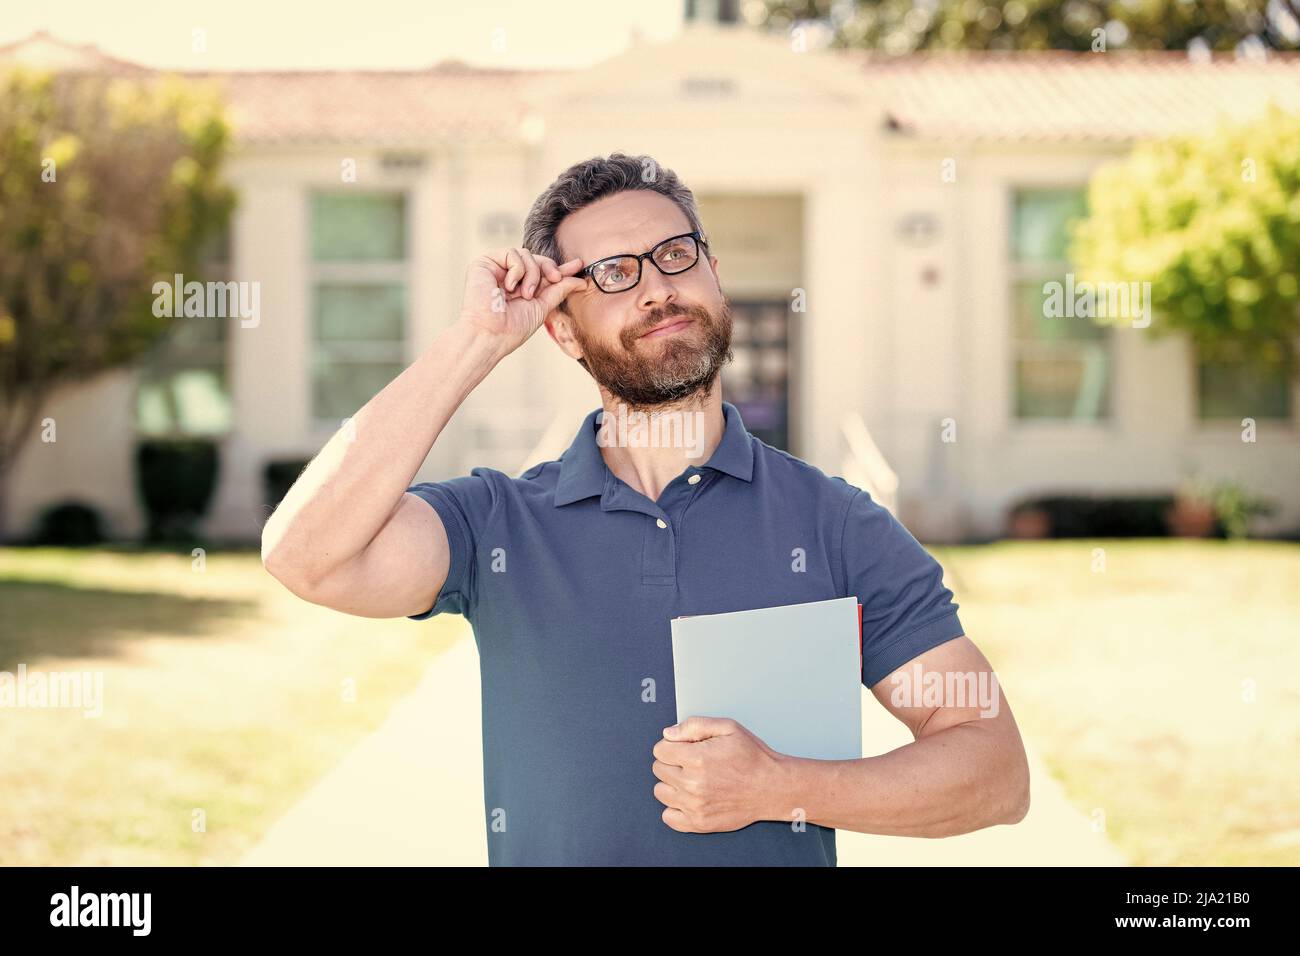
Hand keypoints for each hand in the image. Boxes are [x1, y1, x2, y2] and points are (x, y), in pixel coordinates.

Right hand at [457, 246, 586, 354]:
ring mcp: (495, 269)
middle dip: (549, 268)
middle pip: (536, 259)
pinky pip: (512, 253)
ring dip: (532, 274)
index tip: (579, 265)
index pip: (542, 271)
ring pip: (526, 254)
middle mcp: (507, 276)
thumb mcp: (543, 306)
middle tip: (555, 279)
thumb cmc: (513, 328)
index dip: (560, 268)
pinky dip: (517, 270)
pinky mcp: (484, 263)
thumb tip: (581, 281)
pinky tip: (509, 287)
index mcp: (519, 287)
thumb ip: (559, 290)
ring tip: (525, 294)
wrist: (491, 334)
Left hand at [651, 716, 788, 832]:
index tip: (684, 748)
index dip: (672, 745)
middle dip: (672, 762)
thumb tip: (669, 733)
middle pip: (659, 769)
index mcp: (697, 758)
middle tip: (691, 762)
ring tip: (691, 779)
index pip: (660, 750)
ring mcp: (694, 806)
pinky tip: (689, 798)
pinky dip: (675, 807)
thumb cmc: (753, 757)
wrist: (773, 787)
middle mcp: (692, 784)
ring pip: (660, 792)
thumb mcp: (728, 728)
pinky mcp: (699, 823)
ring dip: (671, 784)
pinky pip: (668, 817)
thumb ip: (694, 726)